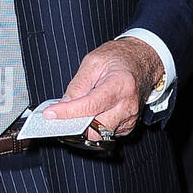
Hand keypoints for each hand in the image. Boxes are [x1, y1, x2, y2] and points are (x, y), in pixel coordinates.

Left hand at [42, 37, 163, 141]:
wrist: (142, 61)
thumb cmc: (119, 58)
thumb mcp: (93, 62)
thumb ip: (77, 85)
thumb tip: (63, 105)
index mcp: (120, 85)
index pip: (90, 106)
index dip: (67, 112)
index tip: (50, 114)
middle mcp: (128, 105)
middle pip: (95, 128)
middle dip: (75, 124)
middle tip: (61, 115)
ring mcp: (130, 118)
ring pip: (99, 134)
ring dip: (84, 127)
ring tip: (79, 110)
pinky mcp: (128, 126)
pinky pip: (106, 134)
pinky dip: (95, 127)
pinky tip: (93, 113)